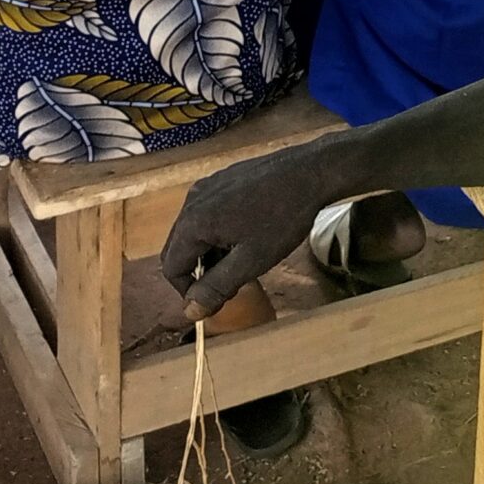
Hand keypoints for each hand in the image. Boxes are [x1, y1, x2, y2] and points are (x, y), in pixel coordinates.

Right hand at [161, 144, 335, 320]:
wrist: (312, 171)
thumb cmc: (283, 218)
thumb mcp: (250, 262)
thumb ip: (215, 288)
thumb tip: (189, 311)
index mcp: (194, 221)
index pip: (171, 268)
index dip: (189, 291)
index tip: (216, 299)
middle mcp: (193, 200)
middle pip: (178, 249)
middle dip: (198, 272)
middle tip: (230, 283)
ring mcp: (208, 186)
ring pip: (194, 232)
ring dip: (209, 254)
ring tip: (242, 260)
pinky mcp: (223, 179)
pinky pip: (208, 214)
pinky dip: (218, 233)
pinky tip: (246, 236)